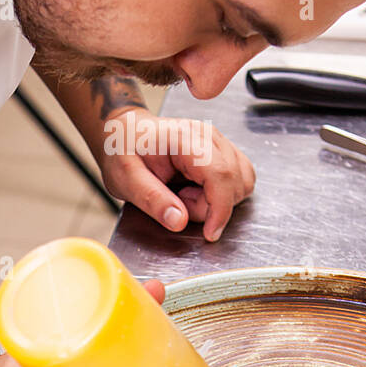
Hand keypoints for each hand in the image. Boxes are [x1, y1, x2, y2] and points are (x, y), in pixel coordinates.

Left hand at [100, 107, 254, 241]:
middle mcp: (208, 136)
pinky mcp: (222, 151)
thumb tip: (179, 221)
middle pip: (234, 181)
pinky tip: (196, 191)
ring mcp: (218, 142)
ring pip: (242, 181)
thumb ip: (152, 200)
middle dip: (212, 206)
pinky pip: (238, 179)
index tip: (210, 233)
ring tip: (185, 195)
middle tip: (178, 202)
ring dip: (217, 200)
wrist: (125, 133)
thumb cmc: (123, 150)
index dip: (220, 209)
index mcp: (184, 138)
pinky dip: (222, 194)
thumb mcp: (126, 179)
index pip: (220, 174)